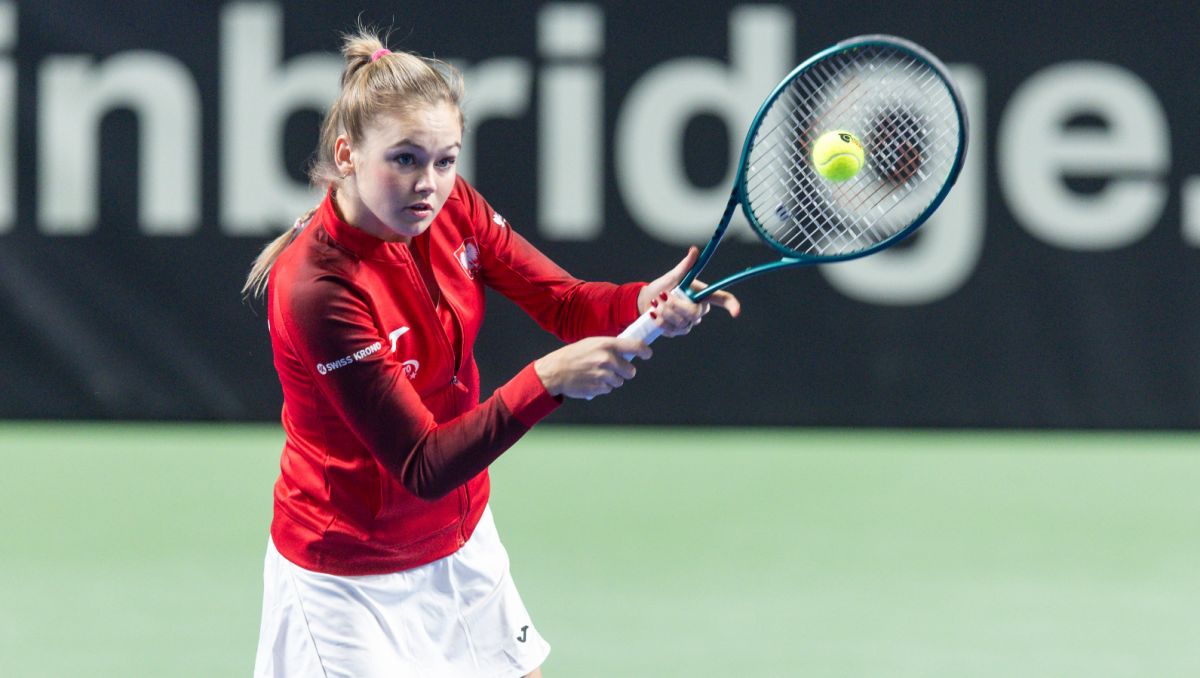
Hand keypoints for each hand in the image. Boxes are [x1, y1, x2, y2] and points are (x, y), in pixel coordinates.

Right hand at [534, 337, 651, 399]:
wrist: (555, 371)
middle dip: (624, 371)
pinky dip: (603, 386)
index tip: (647, 354)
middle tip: (613, 368)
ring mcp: (604, 375)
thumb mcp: (592, 343)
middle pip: (630, 370)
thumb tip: (628, 351)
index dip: (645, 351)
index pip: (635, 347)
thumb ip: (610, 347)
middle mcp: (607, 359)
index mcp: (607, 345)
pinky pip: (609, 389)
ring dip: (612, 379)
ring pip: (619, 381)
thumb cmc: (574, 355)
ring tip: (596, 373)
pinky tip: (591, 380)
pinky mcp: (599, 388)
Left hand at [636, 247, 740, 336]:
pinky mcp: (678, 331)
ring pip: (681, 322)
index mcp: (702, 294)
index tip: (736, 312)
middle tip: (663, 297)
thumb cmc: (660, 287)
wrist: (645, 302)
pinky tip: (655, 314)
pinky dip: (661, 321)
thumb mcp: (672, 276)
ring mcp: (689, 323)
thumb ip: (685, 266)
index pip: (723, 299)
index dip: (732, 305)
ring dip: (665, 311)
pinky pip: (672, 330)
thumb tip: (694, 250)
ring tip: (656, 303)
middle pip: (695, 313)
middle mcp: (699, 310)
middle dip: (676, 305)